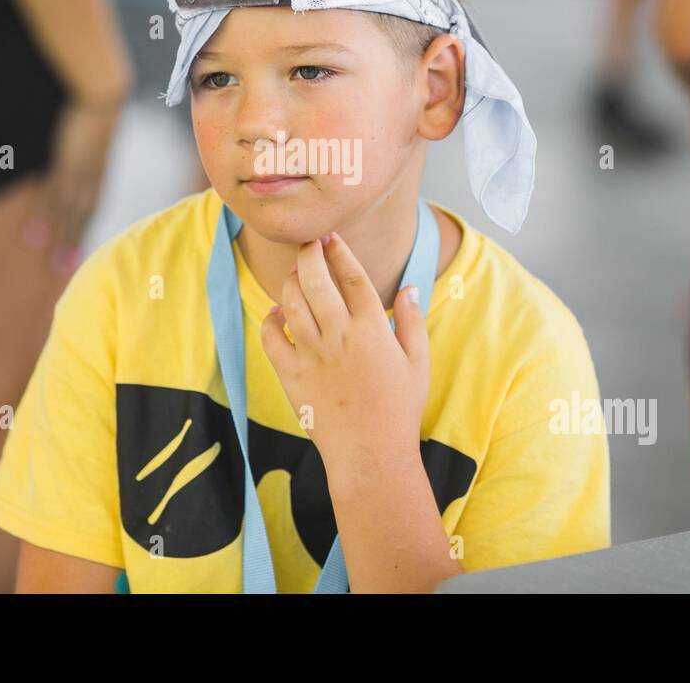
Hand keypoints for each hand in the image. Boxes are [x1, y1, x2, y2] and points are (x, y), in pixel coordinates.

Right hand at [22, 98, 123, 275]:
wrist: (100, 92)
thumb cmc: (94, 106)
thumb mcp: (90, 132)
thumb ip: (83, 148)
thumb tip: (72, 152)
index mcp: (97, 172)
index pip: (90, 207)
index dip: (82, 230)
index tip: (76, 251)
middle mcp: (90, 179)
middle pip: (80, 218)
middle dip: (72, 244)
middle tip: (64, 272)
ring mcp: (78, 175)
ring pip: (66, 215)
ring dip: (59, 241)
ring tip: (50, 266)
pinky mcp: (65, 166)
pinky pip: (51, 199)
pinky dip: (43, 219)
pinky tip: (33, 237)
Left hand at [259, 232, 429, 480]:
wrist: (370, 454)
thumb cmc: (399, 409)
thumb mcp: (418, 363)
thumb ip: (412, 321)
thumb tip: (408, 287)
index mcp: (372, 329)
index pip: (352, 275)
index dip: (339, 250)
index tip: (331, 236)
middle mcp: (338, 336)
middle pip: (315, 279)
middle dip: (308, 253)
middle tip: (308, 244)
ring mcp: (311, 355)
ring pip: (291, 302)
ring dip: (290, 281)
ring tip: (296, 274)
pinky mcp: (290, 375)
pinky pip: (272, 337)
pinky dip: (272, 319)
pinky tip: (279, 312)